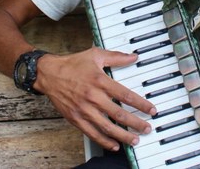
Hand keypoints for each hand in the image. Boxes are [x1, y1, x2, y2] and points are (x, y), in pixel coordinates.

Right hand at [33, 47, 156, 150]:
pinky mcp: (75, 118)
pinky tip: (114, 145)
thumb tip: (133, 57)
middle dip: (136, 123)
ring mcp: (84, 109)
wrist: (48, 73)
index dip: (141, 104)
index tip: (151, 110)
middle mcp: (93, 96)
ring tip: (135, 140)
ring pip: (107, 127)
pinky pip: (92, 133)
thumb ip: (116, 57)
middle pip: (119, 114)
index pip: (125, 95)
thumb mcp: (95, 55)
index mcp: (100, 81)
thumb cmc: (72, 64)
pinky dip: (104, 141)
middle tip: (147, 128)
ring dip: (123, 136)